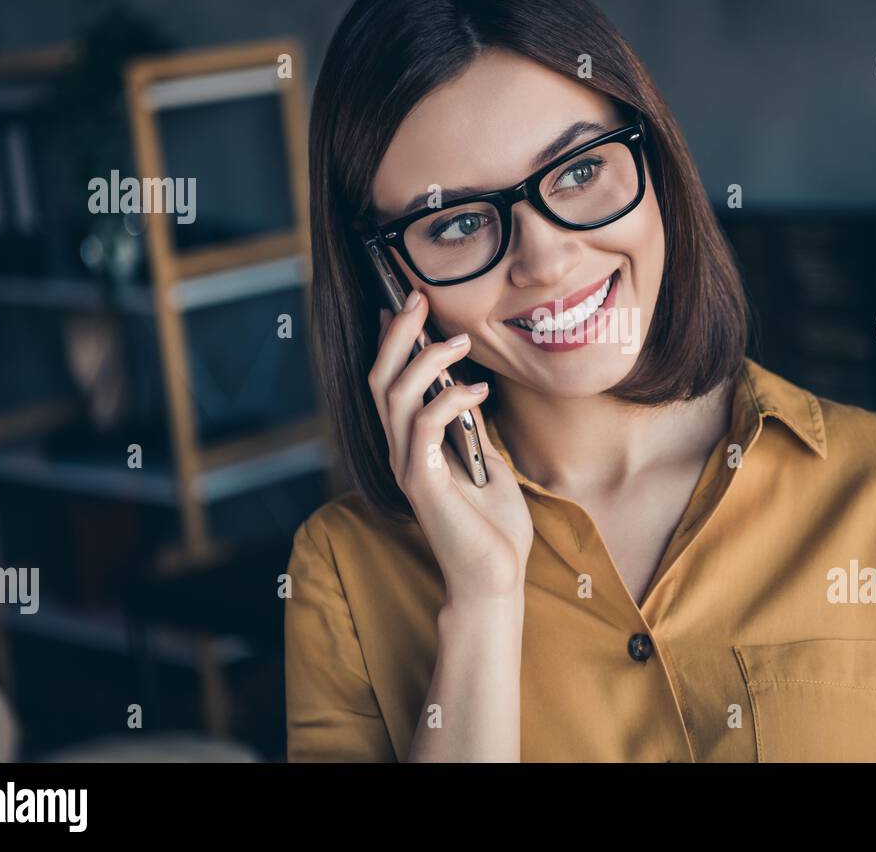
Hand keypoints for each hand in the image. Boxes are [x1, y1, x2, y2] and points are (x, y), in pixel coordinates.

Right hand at [368, 291, 533, 603]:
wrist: (495, 577)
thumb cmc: (493, 525)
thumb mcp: (485, 461)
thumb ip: (470, 427)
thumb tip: (468, 386)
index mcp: (412, 445)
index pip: (389, 382)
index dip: (393, 341)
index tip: (408, 301)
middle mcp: (400, 452)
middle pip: (380, 380)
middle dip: (397, 334)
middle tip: (417, 299)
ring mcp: (407, 468)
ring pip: (394, 397)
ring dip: (426, 361)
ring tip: (459, 341)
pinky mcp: (423, 485)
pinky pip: (423, 429)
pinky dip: (450, 401)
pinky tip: (479, 393)